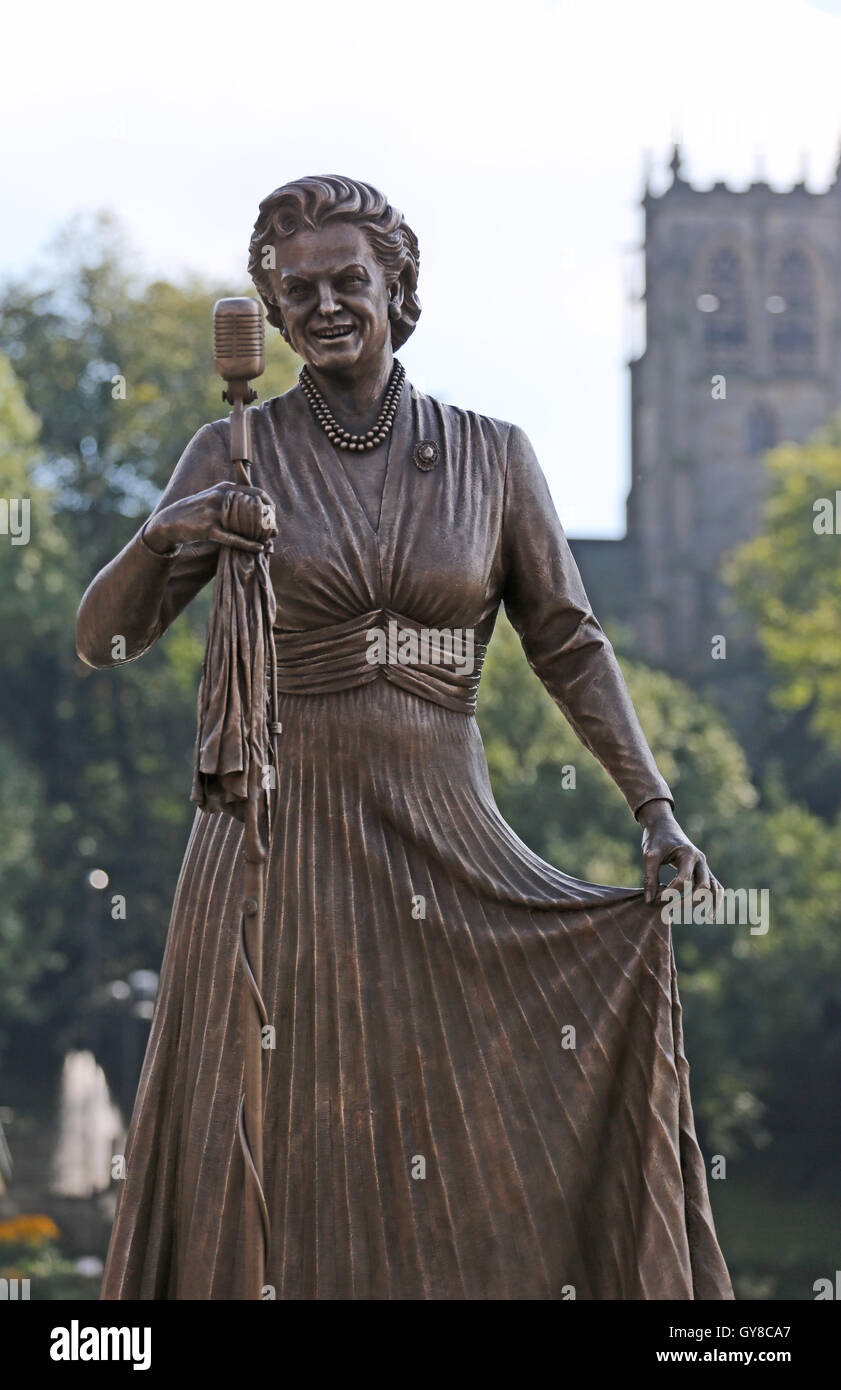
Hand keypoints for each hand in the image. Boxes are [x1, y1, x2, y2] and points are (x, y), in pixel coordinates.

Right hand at [143, 482, 276, 555]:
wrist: (170, 521)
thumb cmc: (196, 511)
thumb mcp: (214, 498)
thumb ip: (232, 498)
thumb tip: (255, 504)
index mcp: (225, 488)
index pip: (255, 493)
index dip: (269, 504)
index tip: (274, 515)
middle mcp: (221, 497)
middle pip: (254, 507)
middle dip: (268, 520)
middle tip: (275, 532)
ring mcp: (214, 513)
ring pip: (245, 523)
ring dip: (260, 533)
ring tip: (270, 541)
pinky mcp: (209, 529)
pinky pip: (233, 538)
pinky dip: (248, 544)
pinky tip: (259, 548)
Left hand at [636, 798, 722, 904]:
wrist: (663, 825)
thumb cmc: (656, 838)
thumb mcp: (650, 855)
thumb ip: (650, 877)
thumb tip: (650, 901)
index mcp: (688, 854)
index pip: (683, 880)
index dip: (669, 892)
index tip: (655, 895)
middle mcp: (701, 860)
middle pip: (702, 886)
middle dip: (687, 901)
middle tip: (670, 909)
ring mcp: (704, 865)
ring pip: (714, 887)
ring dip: (708, 903)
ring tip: (706, 918)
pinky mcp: (703, 870)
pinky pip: (714, 886)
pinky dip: (715, 899)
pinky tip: (711, 914)